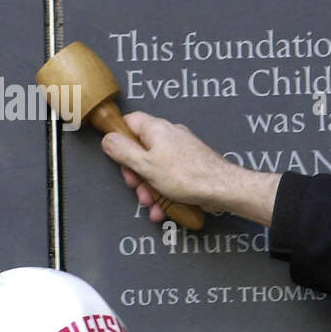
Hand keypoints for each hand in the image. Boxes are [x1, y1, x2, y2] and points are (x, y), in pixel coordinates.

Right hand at [101, 111, 277, 222]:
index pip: (129, 122)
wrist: (223, 188)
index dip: (119, 138)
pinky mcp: (191, 166)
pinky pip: (170, 177)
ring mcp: (182, 151)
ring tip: (151, 204)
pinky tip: (163, 209)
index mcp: (156, 129)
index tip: (116, 156)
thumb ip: (123, 152)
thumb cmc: (187, 175)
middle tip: (136, 187)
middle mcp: (169, 136)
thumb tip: (108, 140)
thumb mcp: (145, 165)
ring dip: (149, 188)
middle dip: (136, 173)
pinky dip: (165, 193)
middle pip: (141, 150)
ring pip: (156, 168)